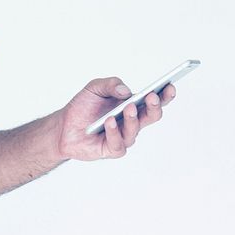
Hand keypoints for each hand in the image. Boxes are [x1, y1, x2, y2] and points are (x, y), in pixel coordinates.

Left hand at [55, 76, 175, 160]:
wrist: (64, 126)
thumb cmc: (83, 106)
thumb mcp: (95, 88)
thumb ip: (110, 84)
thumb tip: (125, 90)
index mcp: (133, 105)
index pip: (154, 100)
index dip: (164, 94)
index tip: (170, 85)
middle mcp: (132, 122)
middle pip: (152, 116)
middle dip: (155, 106)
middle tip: (152, 97)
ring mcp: (124, 136)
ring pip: (135, 130)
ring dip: (133, 118)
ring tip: (128, 108)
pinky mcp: (113, 149)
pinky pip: (118, 143)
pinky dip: (114, 132)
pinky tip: (109, 122)